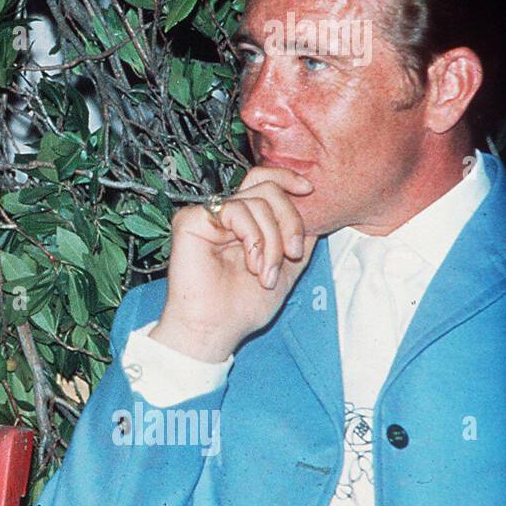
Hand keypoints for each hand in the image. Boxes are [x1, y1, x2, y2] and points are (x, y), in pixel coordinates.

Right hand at [152, 166, 318, 361]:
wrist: (216, 328)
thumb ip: (300, 236)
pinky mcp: (191, 220)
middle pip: (267, 188)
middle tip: (292, 254)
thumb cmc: (244, 305)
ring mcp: (209, 216)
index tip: (308, 190)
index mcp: (246, 221)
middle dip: (289, 221)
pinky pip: (234, 210)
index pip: (264, 180)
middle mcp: (226, 214)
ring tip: (264, 273)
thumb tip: (314, 206)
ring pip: (257, 202)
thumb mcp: (288, 267)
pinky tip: (250, 263)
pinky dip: (252, 237)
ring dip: (271, 240)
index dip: (286, 178)